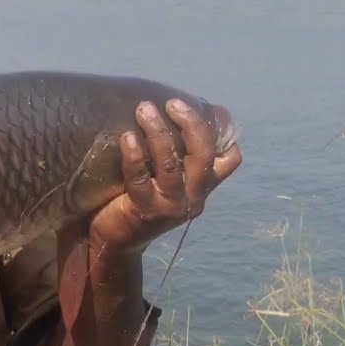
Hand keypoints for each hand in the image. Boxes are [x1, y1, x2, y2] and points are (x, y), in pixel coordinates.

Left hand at [87, 99, 241, 252]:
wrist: (115, 242)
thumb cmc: (136, 200)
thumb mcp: (163, 180)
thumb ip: (173, 157)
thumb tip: (166, 112)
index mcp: (201, 187)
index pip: (229, 161)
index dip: (224, 134)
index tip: (205, 109)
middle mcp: (193, 196)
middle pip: (204, 155)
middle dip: (191, 124)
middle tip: (172, 103)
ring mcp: (172, 205)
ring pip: (172, 163)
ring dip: (159, 132)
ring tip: (144, 109)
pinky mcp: (147, 210)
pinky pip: (141, 178)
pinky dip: (135, 155)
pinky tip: (128, 137)